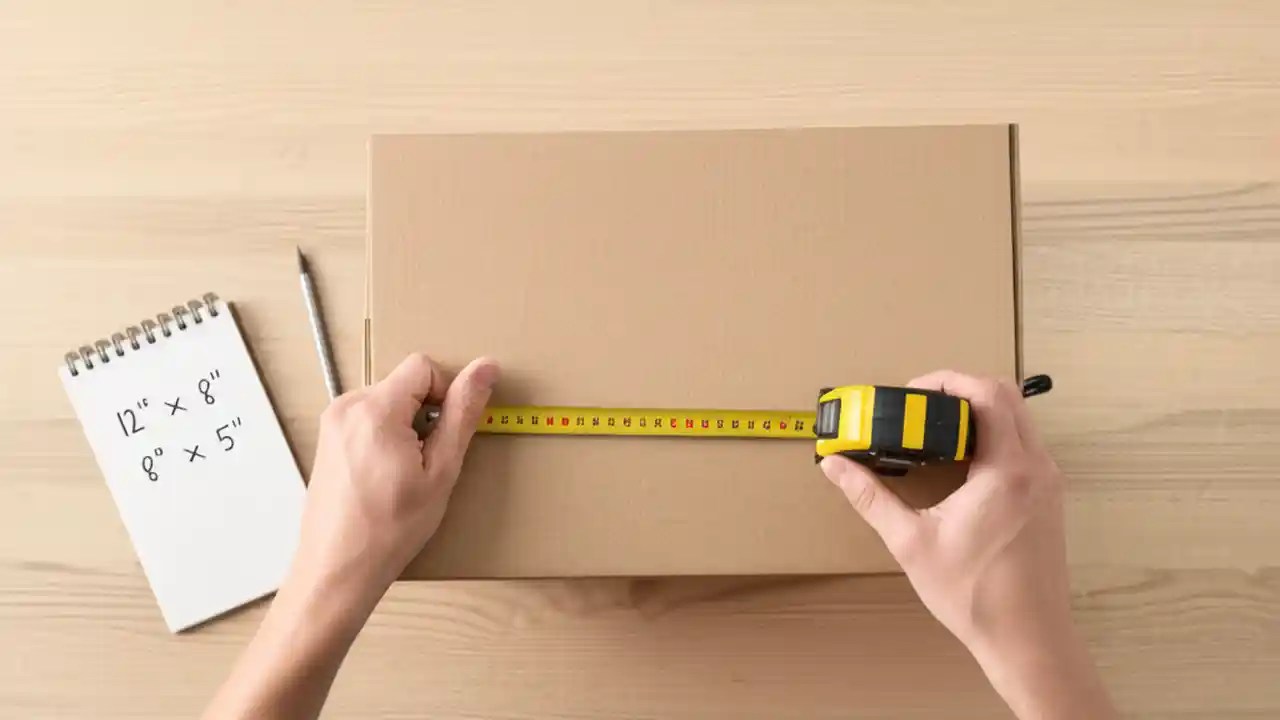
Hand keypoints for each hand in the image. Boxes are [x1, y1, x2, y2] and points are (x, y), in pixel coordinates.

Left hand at [205, 353, 498, 719]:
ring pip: (388, 402)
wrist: (338, 570)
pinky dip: (385, 438)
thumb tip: (485, 368)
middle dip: (425, 414)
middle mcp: (347, 407)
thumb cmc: (391, 528)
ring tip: (404, 474)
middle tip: (426, 463)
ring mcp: (332, 423)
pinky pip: (368, 420)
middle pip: (404, 384)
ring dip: (406, 428)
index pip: (423, 366)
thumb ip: (463, 413)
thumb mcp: (441, 471)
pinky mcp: (327, 440)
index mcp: (375, 409)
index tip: (445, 436)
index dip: (446, 393)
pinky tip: (385, 477)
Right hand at [821, 371, 1114, 718]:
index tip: (911, 394)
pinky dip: (994, 435)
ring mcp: (1049, 482)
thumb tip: (834, 466)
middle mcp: (1036, 467)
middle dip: (960, 390)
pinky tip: (960, 462)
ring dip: (979, 411)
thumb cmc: (975, 596)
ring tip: (935, 431)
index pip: (987, 394)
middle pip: (1006, 396)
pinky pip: (1024, 444)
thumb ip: (870, 497)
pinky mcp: (1049, 497)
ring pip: (1019, 418)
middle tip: (920, 406)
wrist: (1028, 639)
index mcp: (1007, 471)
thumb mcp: (911, 543)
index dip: (947, 381)